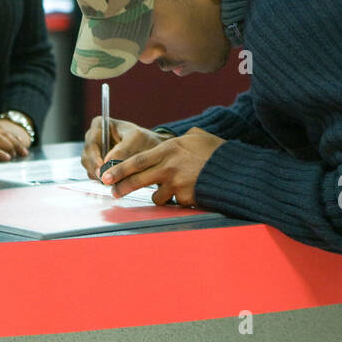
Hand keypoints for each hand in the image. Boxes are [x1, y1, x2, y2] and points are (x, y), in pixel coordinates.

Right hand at [81, 116, 166, 178]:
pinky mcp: (98, 165)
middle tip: (106, 180)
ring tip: (114, 181)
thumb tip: (106, 163)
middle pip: (87, 156)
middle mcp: (93, 138)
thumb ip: (122, 150)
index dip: (94, 157)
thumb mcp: (136, 140)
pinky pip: (95, 175)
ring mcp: (95, 152)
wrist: (152, 150)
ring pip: (90, 167)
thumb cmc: (144, 140)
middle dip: (96, 169)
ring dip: (100, 176)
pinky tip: (114, 181)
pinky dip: (103, 180)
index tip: (102, 168)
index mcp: (99, 125)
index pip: (91, 142)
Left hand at [99, 128, 225, 206]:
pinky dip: (179, 201)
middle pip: (138, 180)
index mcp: (168, 150)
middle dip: (123, 187)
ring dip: (160, 196)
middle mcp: (169, 167)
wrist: (236, 170)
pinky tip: (190, 193)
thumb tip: (178, 139)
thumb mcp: (196, 137)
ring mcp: (177, 184)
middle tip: (113, 193)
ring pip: (157, 197)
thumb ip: (181, 140)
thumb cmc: (216, 152)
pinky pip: (176, 203)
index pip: (137, 161)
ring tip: (172, 190)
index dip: (119, 169)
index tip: (105, 175)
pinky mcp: (186, 198)